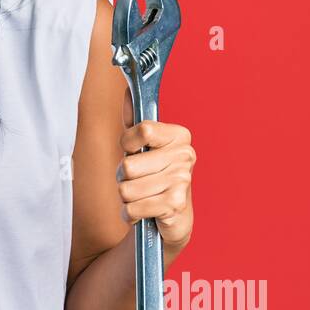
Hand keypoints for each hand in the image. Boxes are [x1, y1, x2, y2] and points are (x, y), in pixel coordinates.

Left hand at [118, 89, 195, 254]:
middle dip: (123, 178)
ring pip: (126, 189)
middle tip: (139, 181)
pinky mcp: (175, 205)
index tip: (135, 151)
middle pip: (127, 165)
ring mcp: (182, 180)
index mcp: (179, 136)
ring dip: (127, 198)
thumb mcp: (143, 148)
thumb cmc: (154, 178)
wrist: (172, 219)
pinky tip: (144, 212)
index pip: (143, 129)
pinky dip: (131, 214)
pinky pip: (133, 208)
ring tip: (142, 197)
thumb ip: (134, 120)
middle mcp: (185, 156)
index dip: (128, 144)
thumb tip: (128, 90)